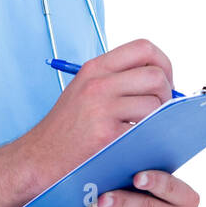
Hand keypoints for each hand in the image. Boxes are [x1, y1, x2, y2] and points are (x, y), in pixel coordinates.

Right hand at [25, 39, 176, 179]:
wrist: (38, 158)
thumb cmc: (66, 128)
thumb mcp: (85, 90)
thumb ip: (118, 80)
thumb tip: (162, 79)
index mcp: (95, 68)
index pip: (144, 48)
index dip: (163, 63)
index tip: (164, 81)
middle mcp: (98, 84)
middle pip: (156, 75)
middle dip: (167, 94)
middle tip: (159, 111)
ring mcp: (102, 109)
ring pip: (155, 104)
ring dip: (158, 119)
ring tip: (144, 129)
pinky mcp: (107, 135)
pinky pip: (146, 130)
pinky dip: (148, 137)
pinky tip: (134, 143)